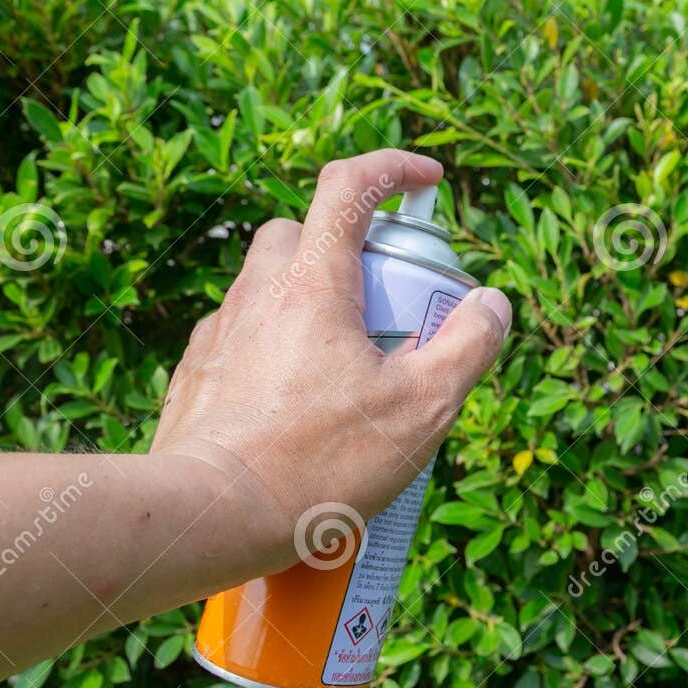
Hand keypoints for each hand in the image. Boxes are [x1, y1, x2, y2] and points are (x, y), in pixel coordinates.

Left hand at [152, 149, 511, 572]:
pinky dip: (276, 352)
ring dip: (310, 306)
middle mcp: (256, 292)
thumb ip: (466, 346)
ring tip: (345, 372)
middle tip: (386, 306)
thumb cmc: (316, 462)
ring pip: (268, 289)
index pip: (350, 185)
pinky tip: (297, 408)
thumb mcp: (420, 409)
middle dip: (348, 250)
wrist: (207, 517)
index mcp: (312, 282)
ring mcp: (218, 334)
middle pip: (302, 234)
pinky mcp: (196, 376)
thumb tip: (491, 304)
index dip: (394, 170)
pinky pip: (244, 341)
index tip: (428, 184)